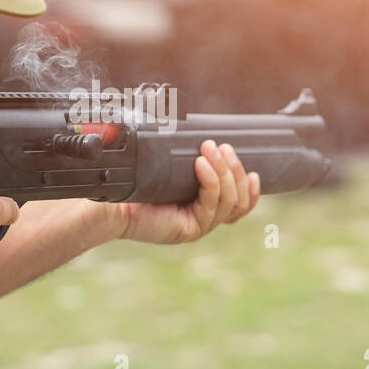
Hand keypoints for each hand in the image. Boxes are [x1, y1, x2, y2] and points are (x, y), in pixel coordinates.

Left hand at [114, 140, 259, 244]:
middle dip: (234, 170)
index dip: (251, 191)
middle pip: (239, 201)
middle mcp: (205, 222)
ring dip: (223, 171)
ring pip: (228, 201)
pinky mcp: (189, 230)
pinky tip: (201, 164)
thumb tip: (207, 138)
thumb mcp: (172, 172)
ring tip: (210, 148)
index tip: (254, 172)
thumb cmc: (139, 188)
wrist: (114, 206)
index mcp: (204, 210)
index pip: (239, 206)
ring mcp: (199, 227)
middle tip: (222, 146)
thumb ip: (192, 162)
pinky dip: (210, 181)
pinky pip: (210, 203)